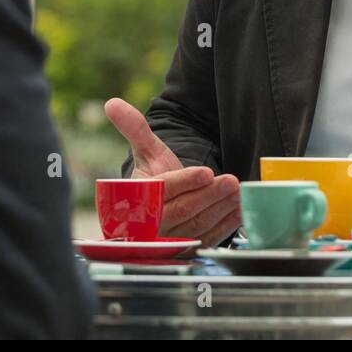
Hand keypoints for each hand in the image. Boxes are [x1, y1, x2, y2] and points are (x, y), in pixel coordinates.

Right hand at [104, 97, 240, 246]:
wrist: (165, 201)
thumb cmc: (156, 174)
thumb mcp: (147, 150)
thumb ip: (134, 128)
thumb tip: (112, 103)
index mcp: (138, 198)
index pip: (162, 190)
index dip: (185, 182)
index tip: (207, 172)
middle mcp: (151, 222)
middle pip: (184, 209)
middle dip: (210, 195)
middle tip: (231, 181)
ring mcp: (170, 238)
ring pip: (198, 224)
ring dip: (221, 209)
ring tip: (238, 191)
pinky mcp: (188, 247)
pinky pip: (208, 238)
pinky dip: (226, 225)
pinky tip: (239, 210)